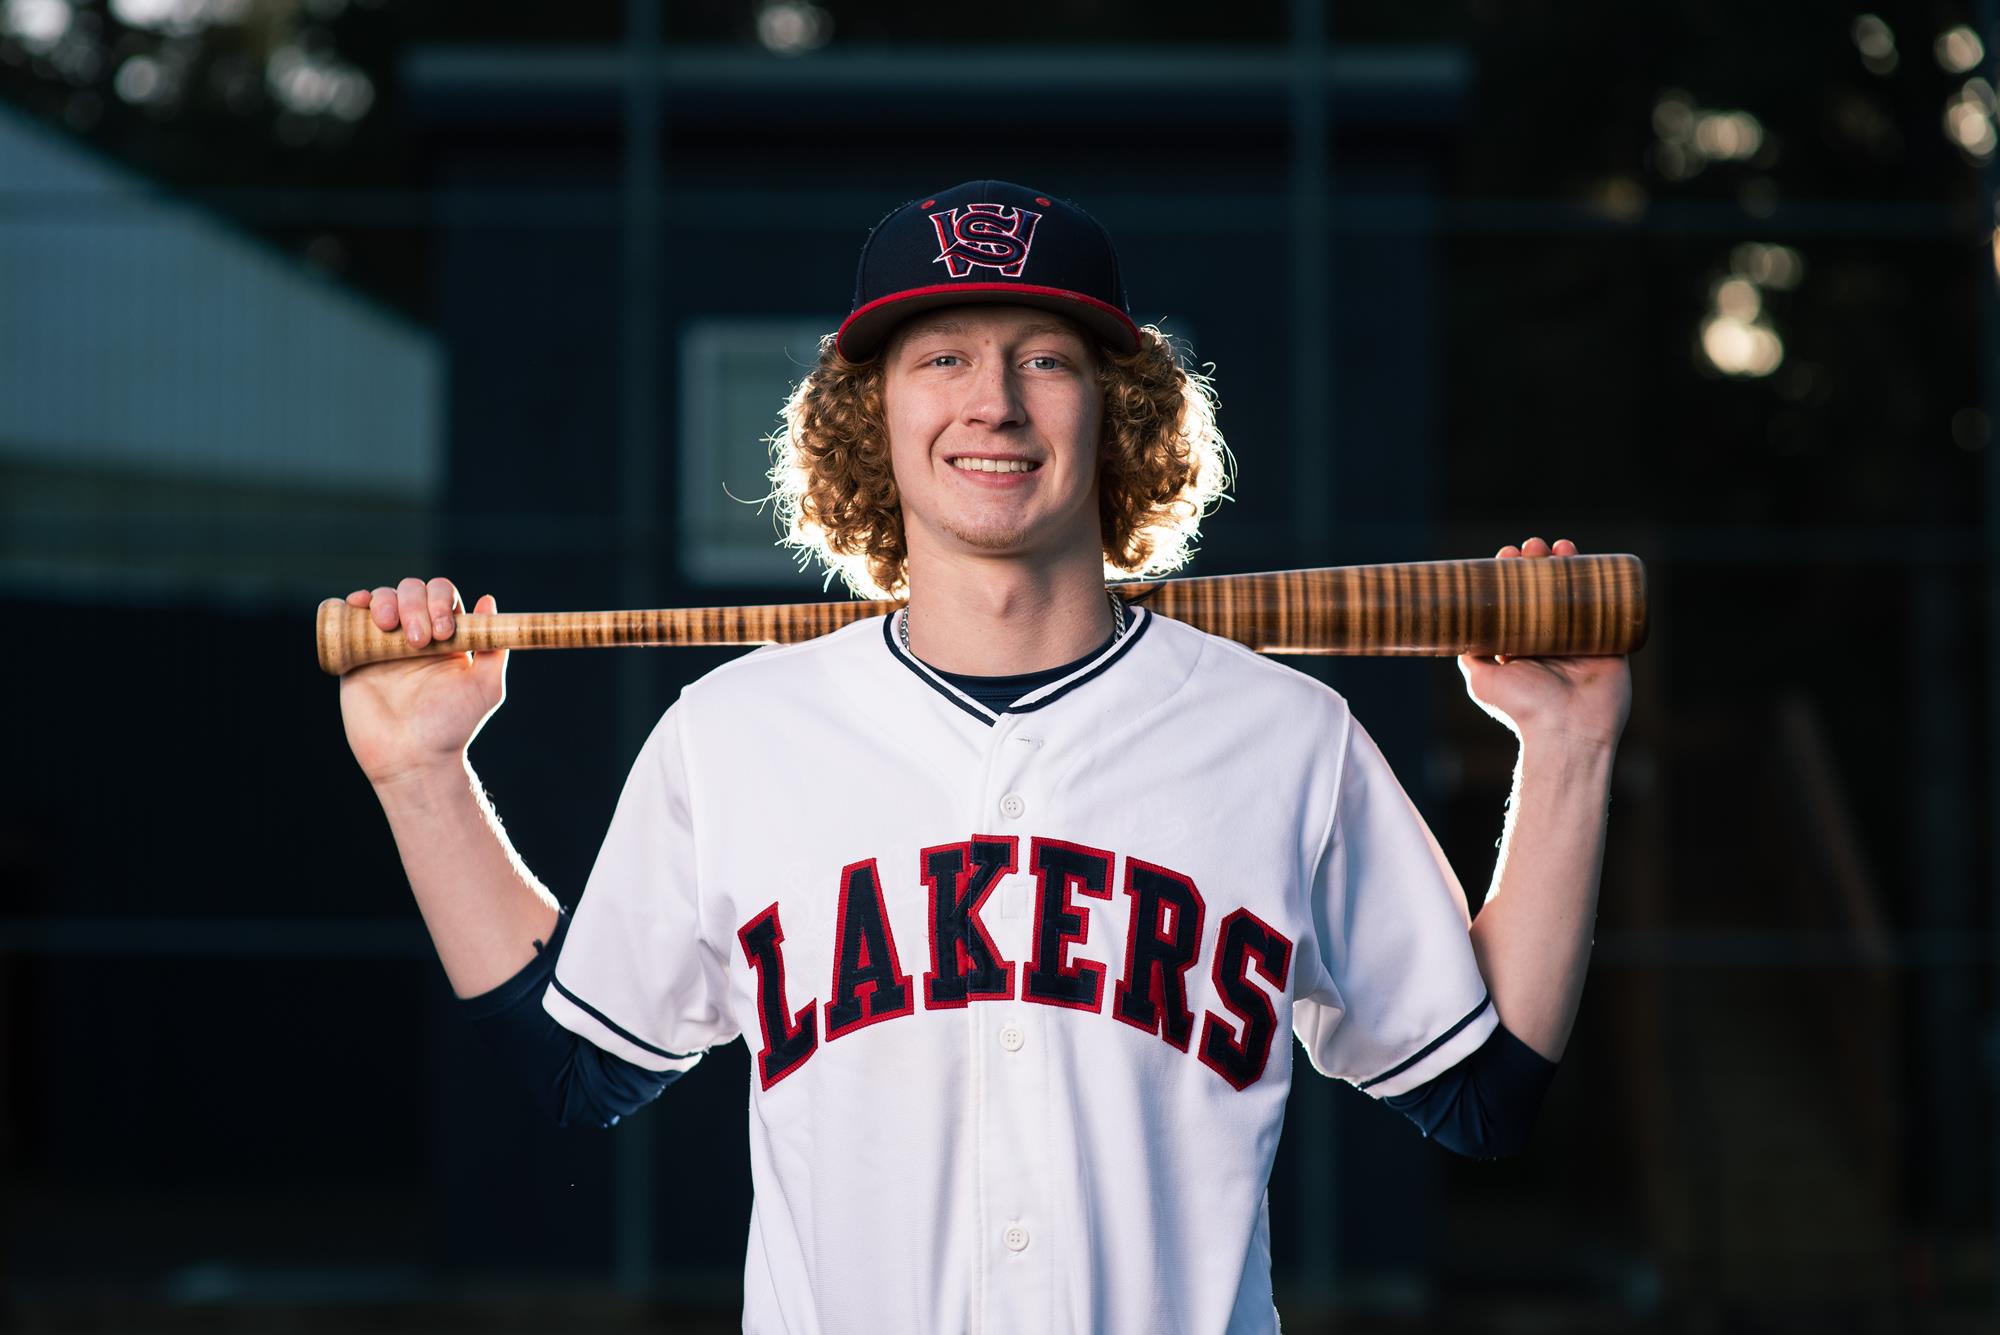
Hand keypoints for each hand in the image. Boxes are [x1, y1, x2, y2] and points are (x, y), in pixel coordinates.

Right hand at [337, 576, 509, 788]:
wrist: (412, 758)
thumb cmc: (452, 727)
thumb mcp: (484, 688)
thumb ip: (493, 649)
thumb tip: (488, 600)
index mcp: (447, 637)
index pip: (442, 596)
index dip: (440, 601)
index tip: (443, 632)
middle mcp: (415, 634)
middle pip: (411, 591)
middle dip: (414, 604)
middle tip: (419, 641)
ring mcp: (384, 643)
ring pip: (382, 598)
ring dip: (385, 600)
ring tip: (388, 627)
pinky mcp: (356, 655)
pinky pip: (350, 617)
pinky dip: (353, 602)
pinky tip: (359, 604)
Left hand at [1458, 538, 1631, 749]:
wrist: (1567, 732)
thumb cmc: (1521, 709)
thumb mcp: (1482, 679)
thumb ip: (1469, 653)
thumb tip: (1453, 626)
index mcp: (1522, 646)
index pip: (1517, 601)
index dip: (1513, 576)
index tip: (1507, 556)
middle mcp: (1551, 641)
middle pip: (1546, 591)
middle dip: (1539, 565)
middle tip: (1532, 548)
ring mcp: (1581, 640)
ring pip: (1576, 593)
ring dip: (1567, 566)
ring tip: (1558, 548)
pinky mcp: (1610, 642)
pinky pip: (1611, 607)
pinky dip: (1604, 583)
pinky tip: (1592, 562)